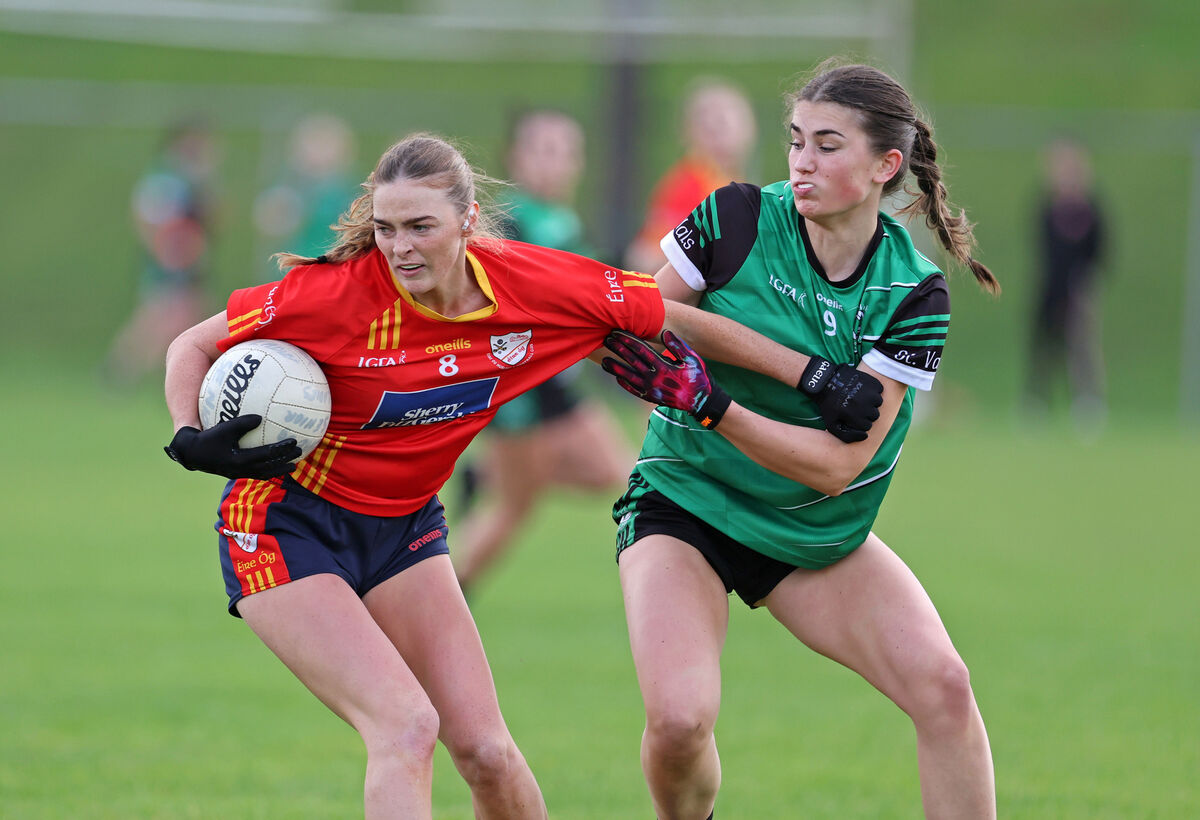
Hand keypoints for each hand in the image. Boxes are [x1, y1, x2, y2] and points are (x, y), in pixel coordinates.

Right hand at [164, 415, 301, 479]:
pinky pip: (258, 473)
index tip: (294, 441)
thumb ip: (242, 423)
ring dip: (280, 468)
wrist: (193, 454)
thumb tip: (260, 417)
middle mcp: (242, 470)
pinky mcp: (237, 473)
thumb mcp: (224, 428)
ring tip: (294, 465)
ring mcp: (240, 474)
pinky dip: (270, 470)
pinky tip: (276, 464)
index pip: (267, 454)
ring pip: (265, 473)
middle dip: (286, 460)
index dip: (281, 449)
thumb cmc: (208, 438)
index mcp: (240, 460)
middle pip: (270, 467)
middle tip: (300, 452)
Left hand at [601, 330, 731, 428]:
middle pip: (632, 361)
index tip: (618, 332)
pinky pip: (634, 390)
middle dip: (619, 349)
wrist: (702, 402)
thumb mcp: (693, 359)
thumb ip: (679, 346)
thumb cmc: (699, 378)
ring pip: (629, 377)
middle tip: (607, 339)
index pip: (642, 350)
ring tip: (604, 360)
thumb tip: (665, 332)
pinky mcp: (651, 398)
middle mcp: (655, 379)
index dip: (628, 340)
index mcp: (665, 367)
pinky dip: (624, 384)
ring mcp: (652, 390)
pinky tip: (616, 377)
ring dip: (616, 368)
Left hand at [797, 357, 882, 442]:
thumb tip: (865, 436)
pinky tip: (861, 388)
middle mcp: (864, 405)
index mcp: (854, 416)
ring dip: (870, 401)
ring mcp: (870, 393)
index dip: (858, 421)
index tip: (850, 415)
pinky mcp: (872, 382)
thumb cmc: (829, 404)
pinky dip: (873, 389)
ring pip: (878, 402)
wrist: (826, 380)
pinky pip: (879, 389)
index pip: (867, 426)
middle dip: (866, 412)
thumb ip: (848, 436)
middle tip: (855, 406)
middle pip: (875, 415)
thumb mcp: (832, 424)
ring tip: (858, 397)